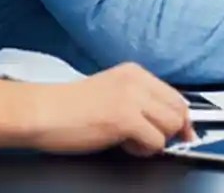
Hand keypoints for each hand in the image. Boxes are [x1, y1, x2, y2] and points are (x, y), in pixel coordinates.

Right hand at [29, 62, 194, 154]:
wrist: (41, 111)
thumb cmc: (67, 107)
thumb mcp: (109, 92)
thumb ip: (136, 99)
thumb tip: (161, 119)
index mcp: (134, 73)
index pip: (175, 95)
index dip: (180, 118)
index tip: (182, 133)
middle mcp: (137, 81)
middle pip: (179, 110)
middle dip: (172, 131)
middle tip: (152, 141)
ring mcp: (132, 98)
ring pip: (172, 125)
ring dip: (157, 140)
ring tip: (132, 142)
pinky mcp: (125, 118)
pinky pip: (156, 141)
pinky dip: (145, 150)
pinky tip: (125, 146)